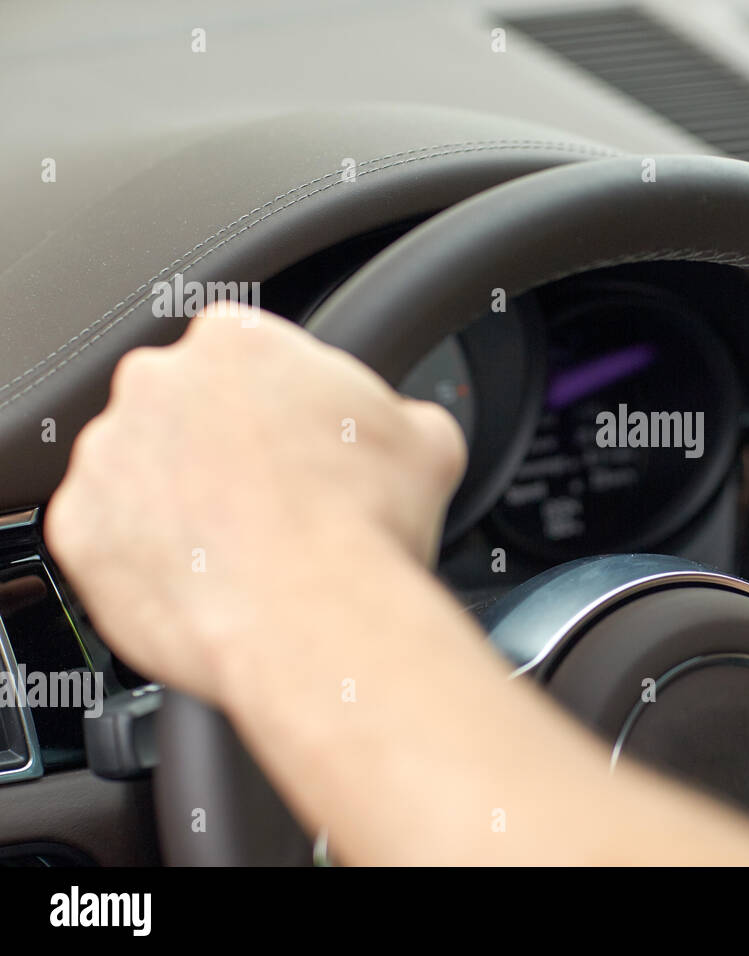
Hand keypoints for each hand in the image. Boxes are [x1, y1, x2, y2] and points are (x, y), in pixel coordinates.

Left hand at [45, 303, 465, 700]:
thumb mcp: (427, 440)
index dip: (281, 403)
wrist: (317, 617)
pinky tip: (207, 579)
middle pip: (186, 406)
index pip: (247, 354)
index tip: (299, 440)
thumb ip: (395, 412)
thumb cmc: (369, 524)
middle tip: (274, 498)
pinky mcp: (77, 531)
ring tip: (244, 550)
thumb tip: (400, 427)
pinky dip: (148, 557)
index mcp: (237, 341)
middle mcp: (156, 384)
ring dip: (181, 500)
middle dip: (222, 445)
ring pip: (142, 471)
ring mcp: (106, 457)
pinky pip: (110, 537)